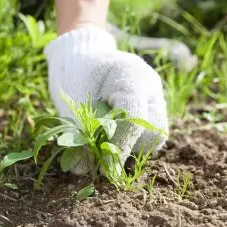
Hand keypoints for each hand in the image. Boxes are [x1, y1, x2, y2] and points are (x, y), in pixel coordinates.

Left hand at [44, 28, 168, 174]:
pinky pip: (148, 135)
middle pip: (154, 131)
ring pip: (155, 137)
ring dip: (130, 148)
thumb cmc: (74, 72)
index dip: (120, 145)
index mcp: (132, 76)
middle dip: (129, 148)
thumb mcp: (71, 100)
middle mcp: (150, 87)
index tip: (103, 167)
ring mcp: (155, 98)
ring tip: (104, 144)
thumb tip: (81, 170)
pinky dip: (129, 142)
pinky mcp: (152, 109)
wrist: (82, 56)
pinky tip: (110, 139)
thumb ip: (78, 132)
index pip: (134, 117)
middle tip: (102, 154)